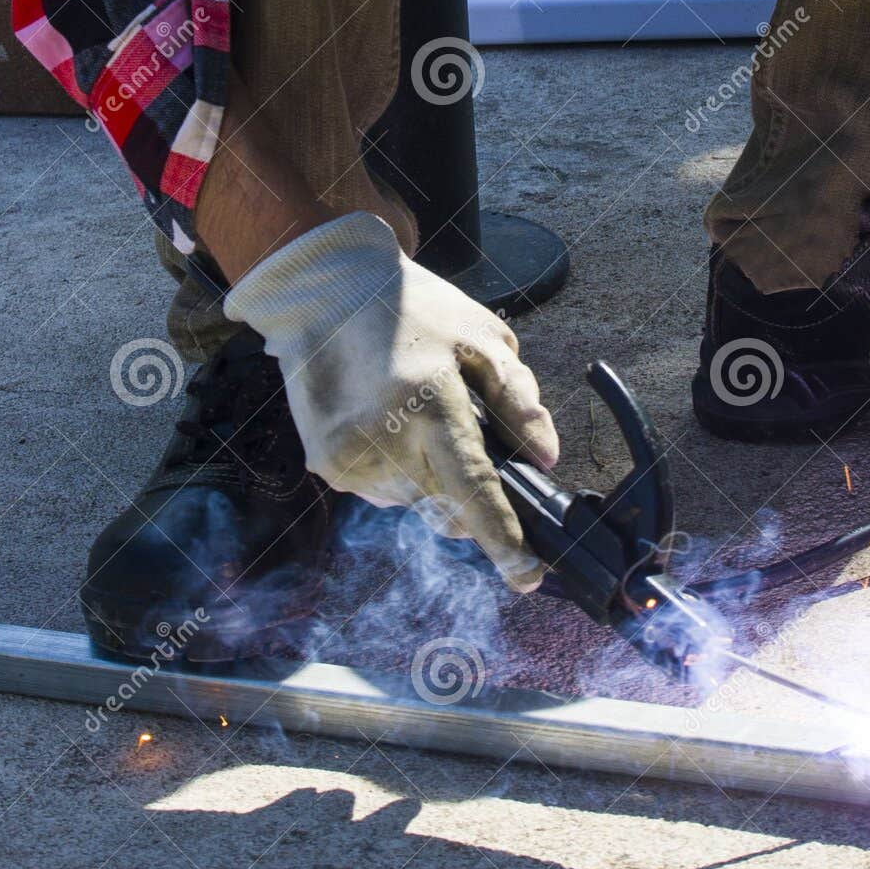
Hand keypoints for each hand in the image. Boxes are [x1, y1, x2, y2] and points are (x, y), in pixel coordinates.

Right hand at [223, 214, 558, 590]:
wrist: (323, 291)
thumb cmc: (413, 309)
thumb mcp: (481, 337)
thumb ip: (519, 400)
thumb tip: (546, 458)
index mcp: (429, 405)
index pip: (475, 491)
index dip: (504, 540)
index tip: (527, 577)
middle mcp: (383, 441)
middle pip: (448, 509)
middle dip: (469, 497)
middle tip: (462, 442)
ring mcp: (349, 458)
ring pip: (415, 503)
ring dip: (429, 480)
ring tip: (413, 417)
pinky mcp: (326, 465)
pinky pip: (381, 491)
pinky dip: (396, 471)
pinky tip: (385, 424)